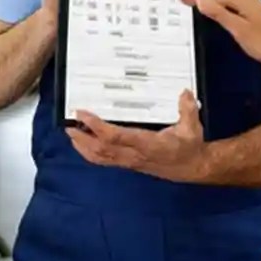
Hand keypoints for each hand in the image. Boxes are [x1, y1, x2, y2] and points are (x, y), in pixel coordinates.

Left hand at [66, 90, 204, 181]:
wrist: (192, 168)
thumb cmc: (189, 147)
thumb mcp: (193, 126)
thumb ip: (188, 109)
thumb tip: (184, 93)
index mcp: (147, 144)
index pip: (115, 136)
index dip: (96, 126)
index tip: (83, 114)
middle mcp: (135, 155)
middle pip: (101, 149)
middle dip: (82, 137)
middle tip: (68, 123)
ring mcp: (130, 161)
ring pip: (100, 157)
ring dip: (83, 146)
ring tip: (70, 133)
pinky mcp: (129, 164)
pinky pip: (105, 160)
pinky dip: (90, 153)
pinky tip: (84, 144)